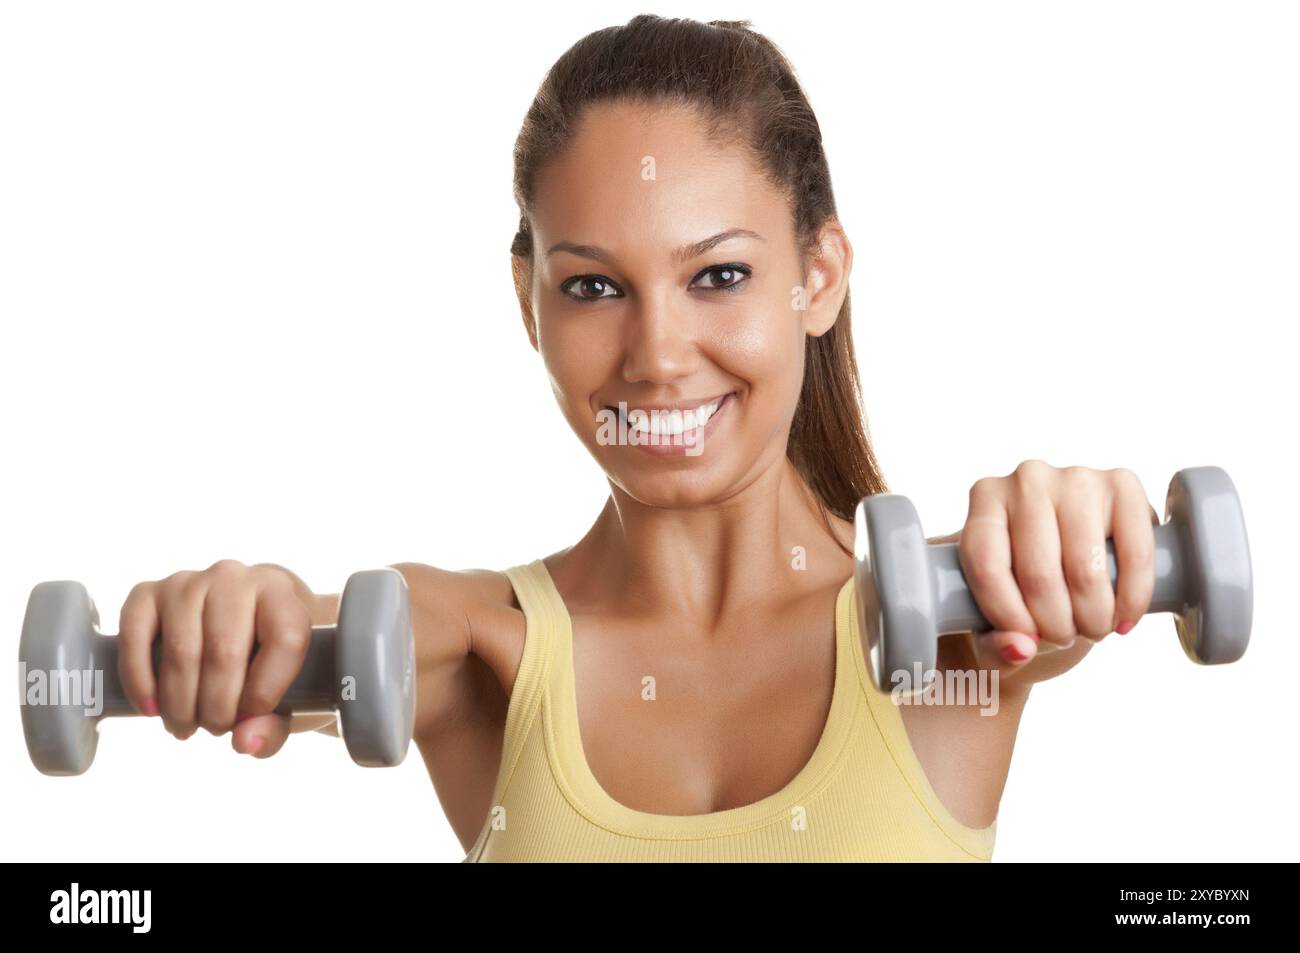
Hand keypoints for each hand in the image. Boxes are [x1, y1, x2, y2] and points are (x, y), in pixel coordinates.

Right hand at [117, 560, 311, 756]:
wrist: (240, 622)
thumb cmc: (271, 659)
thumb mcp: (290, 691)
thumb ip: (275, 725)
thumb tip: (243, 741)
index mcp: (282, 592)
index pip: (285, 638)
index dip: (267, 690)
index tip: (252, 718)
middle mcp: (235, 577)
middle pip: (226, 651)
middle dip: (218, 707)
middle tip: (216, 729)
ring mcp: (188, 582)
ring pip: (181, 651)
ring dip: (180, 703)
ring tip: (186, 727)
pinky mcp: (147, 594)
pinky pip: (135, 638)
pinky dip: (140, 682)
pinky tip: (151, 710)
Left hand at [958, 460, 1157, 677]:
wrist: (1066, 553)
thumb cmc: (1019, 587)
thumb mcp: (992, 620)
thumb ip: (994, 645)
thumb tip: (1020, 648)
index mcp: (983, 500)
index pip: (988, 564)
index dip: (1008, 615)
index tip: (1025, 643)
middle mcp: (1026, 479)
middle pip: (1039, 573)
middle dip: (1055, 625)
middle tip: (1062, 637)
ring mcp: (1077, 478)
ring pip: (1086, 570)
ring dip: (1093, 618)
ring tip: (1090, 628)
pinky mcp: (1124, 485)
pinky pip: (1135, 555)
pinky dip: (1132, 600)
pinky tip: (1123, 619)